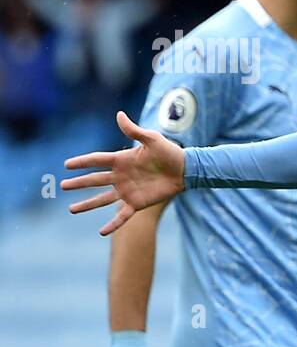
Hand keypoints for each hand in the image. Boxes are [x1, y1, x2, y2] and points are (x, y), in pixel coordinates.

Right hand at [62, 111, 185, 235]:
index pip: (97, 161)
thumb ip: (134, 131)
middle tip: (63, 186)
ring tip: (71, 210)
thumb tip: (119, 114)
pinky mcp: (137, 203)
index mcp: (121, 160)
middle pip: (95, 180)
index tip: (66, 165)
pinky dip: (112, 224)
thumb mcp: (151, 139)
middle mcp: (121, 176)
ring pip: (102, 199)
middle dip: (79, 183)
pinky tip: (101, 232)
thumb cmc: (169, 152)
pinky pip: (122, 216)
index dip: (82, 162)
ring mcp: (127, 191)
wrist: (185, 170)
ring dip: (87, 204)